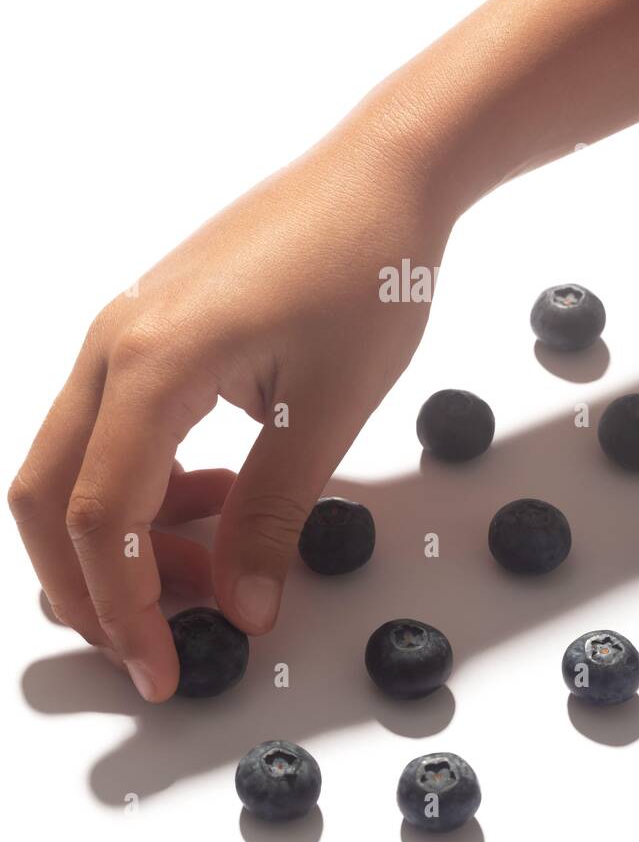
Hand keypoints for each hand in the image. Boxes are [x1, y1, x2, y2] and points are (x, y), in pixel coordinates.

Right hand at [9, 110, 448, 699]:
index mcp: (153, 361)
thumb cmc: (368, 266)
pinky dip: (140, 482)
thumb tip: (240, 607)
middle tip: (155, 640)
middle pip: (49, 494)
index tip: (162, 668)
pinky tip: (212, 495)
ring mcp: (126, 328)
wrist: (385, 172)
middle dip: (89, 584)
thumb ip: (273, 515)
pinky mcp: (151, 327)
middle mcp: (116, 342)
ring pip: (73, 460)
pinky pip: (110, 424)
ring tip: (206, 568)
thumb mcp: (328, 409)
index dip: (125, 608)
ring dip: (118, 535)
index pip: (103, 518)